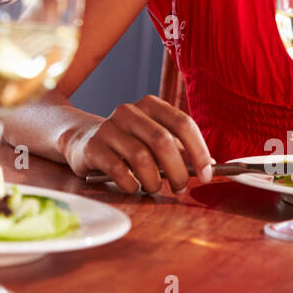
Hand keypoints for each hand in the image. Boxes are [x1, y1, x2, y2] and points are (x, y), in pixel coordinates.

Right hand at [63, 95, 213, 194]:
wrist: (82, 139)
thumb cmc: (127, 142)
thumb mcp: (154, 139)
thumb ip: (180, 149)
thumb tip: (210, 165)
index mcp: (150, 105)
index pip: (182, 123)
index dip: (199, 151)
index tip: (206, 174)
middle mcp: (129, 111)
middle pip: (162, 140)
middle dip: (177, 170)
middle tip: (180, 188)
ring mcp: (108, 128)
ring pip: (141, 157)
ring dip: (154, 180)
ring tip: (154, 187)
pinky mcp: (93, 147)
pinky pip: (118, 170)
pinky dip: (131, 184)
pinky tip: (133, 187)